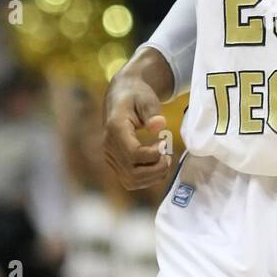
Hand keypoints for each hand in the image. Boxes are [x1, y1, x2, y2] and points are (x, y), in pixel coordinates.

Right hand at [103, 74, 172, 189]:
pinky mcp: (115, 163)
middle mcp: (108, 146)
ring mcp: (110, 156)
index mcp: (114, 129)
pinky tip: (157, 165)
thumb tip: (159, 126)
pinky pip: (130, 180)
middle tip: (168, 156)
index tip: (165, 143)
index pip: (133, 154)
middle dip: (155, 169)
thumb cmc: (136, 95)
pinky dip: (147, 178)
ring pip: (131, 181)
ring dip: (153, 176)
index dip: (153, 155)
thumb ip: (152, 112)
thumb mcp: (146, 98)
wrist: (121, 95)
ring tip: (164, 161)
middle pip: (132, 173)